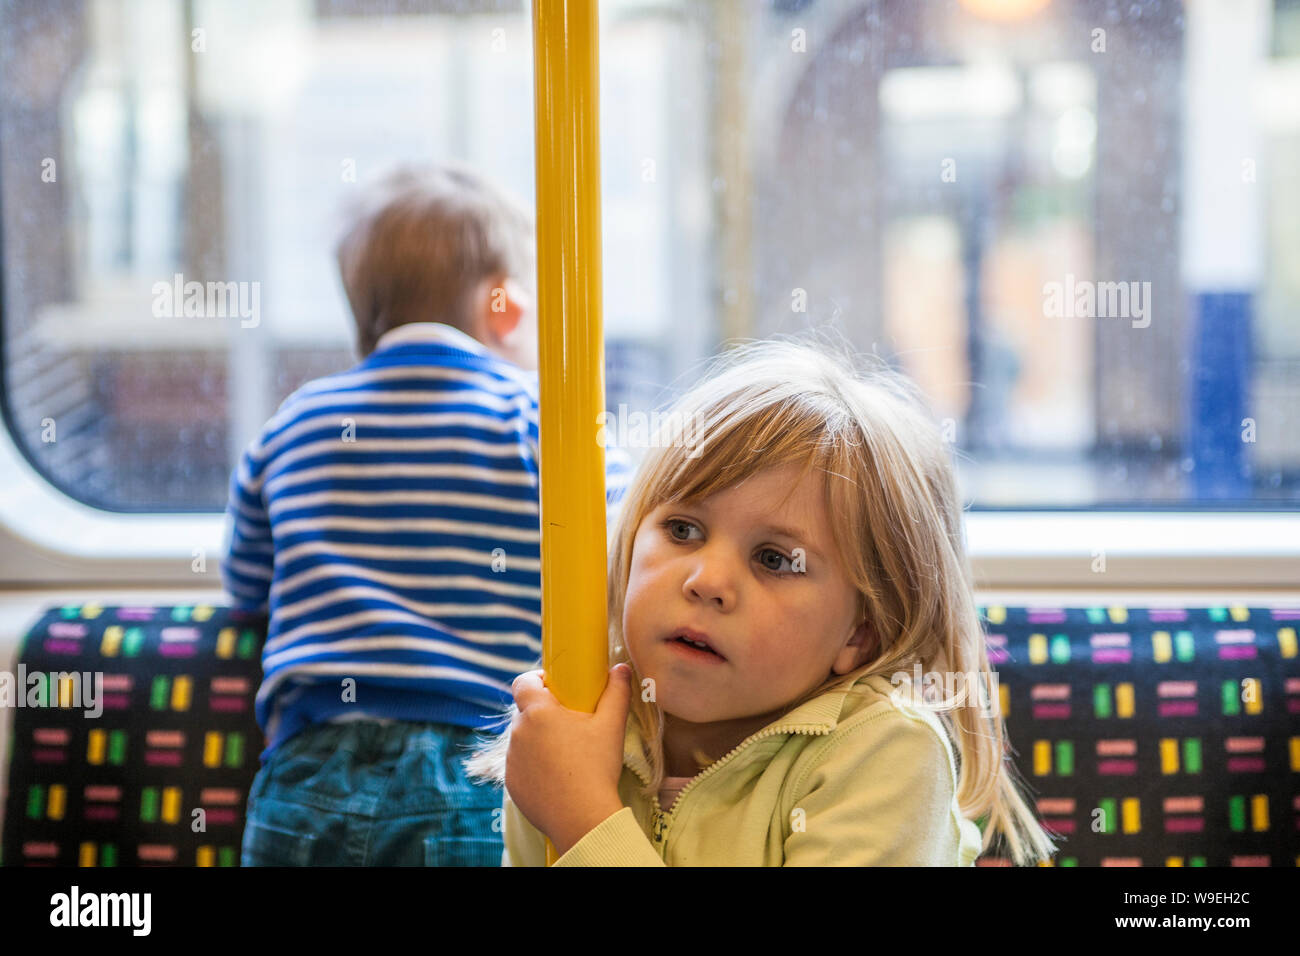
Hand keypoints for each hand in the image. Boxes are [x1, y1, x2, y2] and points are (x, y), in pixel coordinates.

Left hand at [505, 663, 631, 855]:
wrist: (582, 818)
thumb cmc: (596, 767)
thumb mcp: (612, 726)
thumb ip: (617, 692)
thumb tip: (622, 668)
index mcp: (538, 712)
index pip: (523, 682)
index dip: (537, 680)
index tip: (555, 687)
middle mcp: (518, 732)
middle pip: (526, 712)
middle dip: (543, 713)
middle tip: (570, 724)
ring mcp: (512, 759)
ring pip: (523, 739)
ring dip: (538, 740)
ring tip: (566, 754)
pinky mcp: (511, 783)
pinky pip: (520, 765)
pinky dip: (534, 766)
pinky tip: (557, 776)